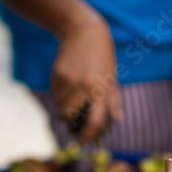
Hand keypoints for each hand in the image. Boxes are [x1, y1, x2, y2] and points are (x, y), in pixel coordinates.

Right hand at [50, 10, 120, 141]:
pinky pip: (54, 91)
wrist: (84, 30)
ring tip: (70, 93)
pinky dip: (58, 92)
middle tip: (68, 119)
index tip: (83, 141)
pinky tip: (66, 81)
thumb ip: (113, 100)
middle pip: (69, 115)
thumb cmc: (102, 56)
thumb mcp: (112, 77)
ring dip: (62, 105)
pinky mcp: (57, 73)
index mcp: (101, 90)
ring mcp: (70, 79)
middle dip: (67, 120)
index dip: (88, 136)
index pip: (94, 121)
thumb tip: (117, 120)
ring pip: (59, 104)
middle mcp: (85, 86)